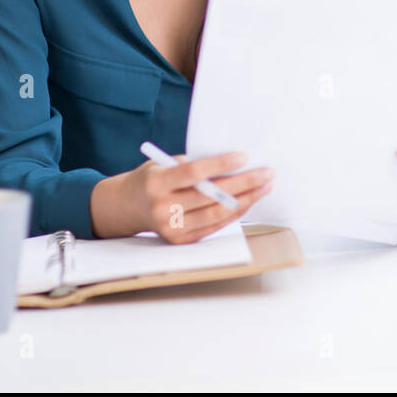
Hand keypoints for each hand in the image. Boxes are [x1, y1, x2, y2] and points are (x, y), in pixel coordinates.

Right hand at [91, 151, 273, 242]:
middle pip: (211, 196)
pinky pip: (215, 226)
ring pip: (217, 214)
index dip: (220, 164)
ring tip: (265, 186)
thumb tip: (234, 164)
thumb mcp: (165, 164)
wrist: (128, 207)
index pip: (194, 173)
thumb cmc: (153, 178)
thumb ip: (193, 165)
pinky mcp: (181, 240)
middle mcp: (162, 208)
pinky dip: (235, 212)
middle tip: (267, 172)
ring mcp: (172, 228)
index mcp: (156, 183)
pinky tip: (250, 200)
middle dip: (244, 183)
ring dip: (246, 200)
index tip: (244, 157)